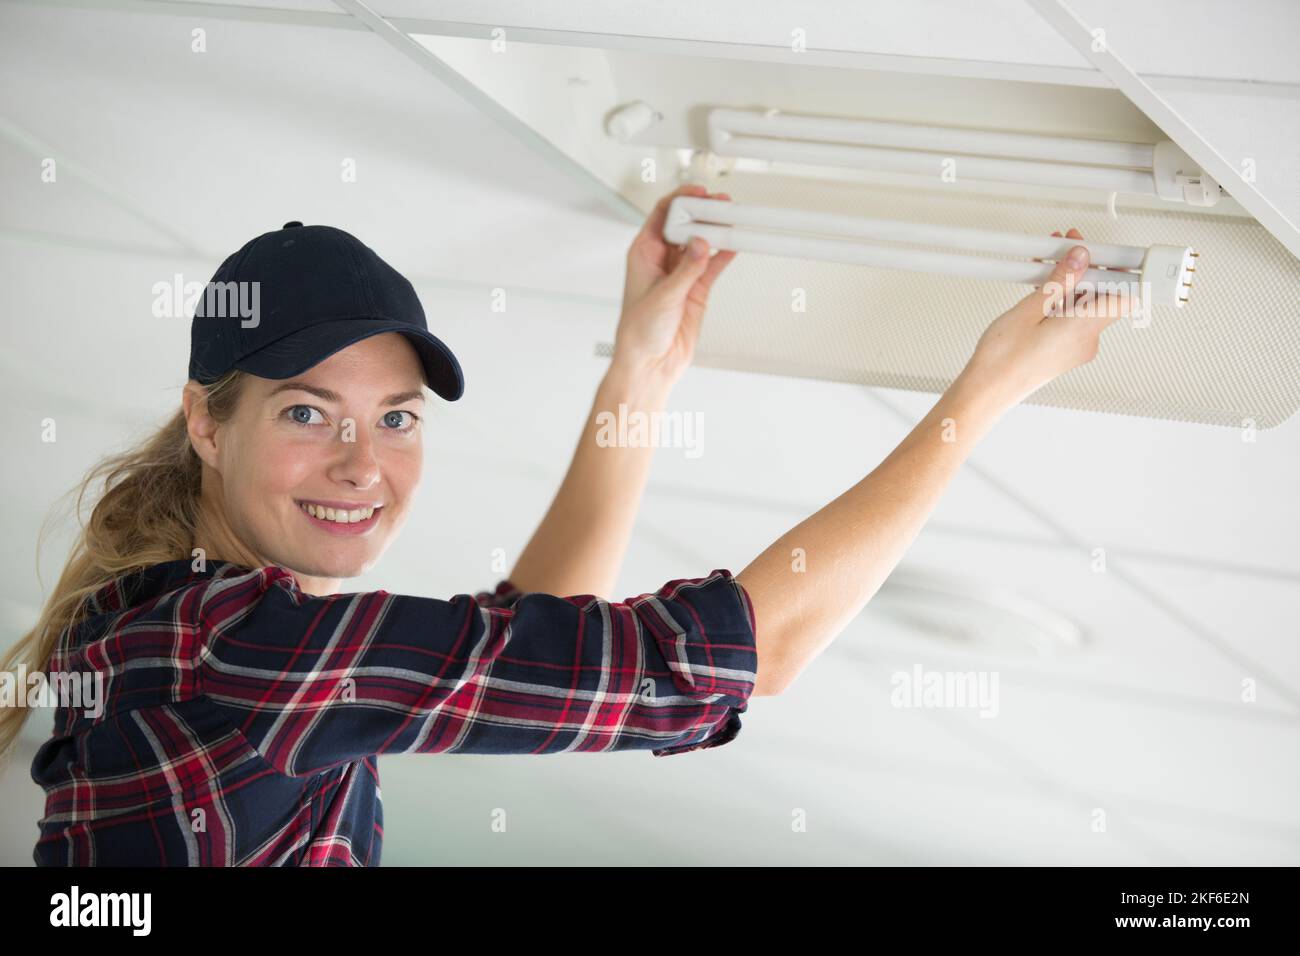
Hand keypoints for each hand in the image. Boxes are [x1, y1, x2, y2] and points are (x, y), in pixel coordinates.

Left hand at [610, 184, 736, 384]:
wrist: (650, 364)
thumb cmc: (638, 332)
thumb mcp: (662, 297)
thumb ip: (685, 270)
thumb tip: (700, 243)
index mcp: (644, 254)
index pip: (663, 216)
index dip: (681, 200)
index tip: (699, 193)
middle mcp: (662, 261)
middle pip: (686, 225)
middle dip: (704, 213)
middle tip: (721, 205)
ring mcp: (681, 274)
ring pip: (702, 243)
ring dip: (717, 231)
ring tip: (733, 219)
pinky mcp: (697, 289)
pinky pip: (714, 265)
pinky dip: (725, 254)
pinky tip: (736, 243)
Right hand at [956, 228, 1130, 409]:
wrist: (986, 391)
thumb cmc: (1002, 360)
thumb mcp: (1029, 310)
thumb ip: (1059, 282)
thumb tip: (1080, 259)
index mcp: (1084, 329)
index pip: (1125, 295)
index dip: (1120, 270)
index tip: (1105, 253)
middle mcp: (1087, 341)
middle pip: (1103, 296)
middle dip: (1087, 270)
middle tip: (1069, 249)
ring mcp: (1077, 347)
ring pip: (1085, 306)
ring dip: (1070, 285)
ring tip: (1048, 266)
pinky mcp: (1065, 351)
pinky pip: (1072, 319)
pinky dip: (1061, 301)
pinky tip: (1043, 289)